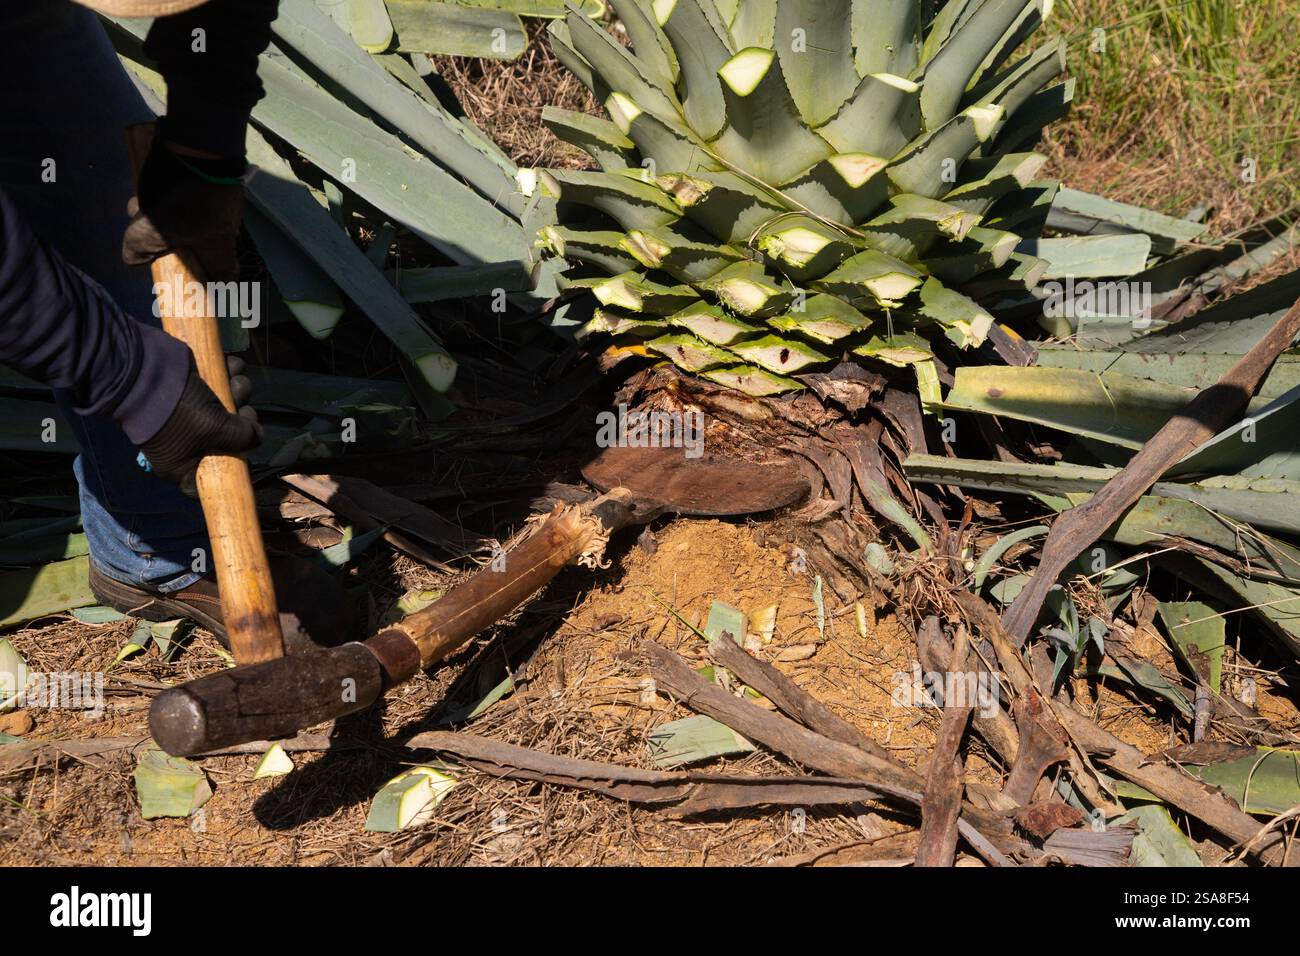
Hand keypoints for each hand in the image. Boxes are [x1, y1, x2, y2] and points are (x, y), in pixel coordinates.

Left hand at [122, 139, 246, 281]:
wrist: (201, 143)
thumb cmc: (184, 197)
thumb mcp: (153, 229)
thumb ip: (139, 247)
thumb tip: (132, 258)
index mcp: (221, 245)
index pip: (225, 274)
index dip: (211, 282)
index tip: (192, 280)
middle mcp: (227, 226)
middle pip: (201, 245)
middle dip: (174, 243)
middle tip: (152, 237)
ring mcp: (222, 201)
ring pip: (191, 217)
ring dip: (167, 215)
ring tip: (141, 206)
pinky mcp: (213, 178)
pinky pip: (191, 193)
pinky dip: (171, 193)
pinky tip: (150, 185)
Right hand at [141, 355, 261, 495]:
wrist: (144, 369)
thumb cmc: (179, 410)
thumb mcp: (217, 430)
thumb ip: (244, 438)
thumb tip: (255, 435)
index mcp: (182, 465)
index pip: (212, 481)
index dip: (233, 470)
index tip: (247, 455)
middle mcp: (186, 442)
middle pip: (228, 438)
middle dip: (242, 419)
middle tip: (243, 410)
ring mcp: (189, 414)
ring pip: (227, 406)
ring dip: (238, 390)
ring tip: (235, 381)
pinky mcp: (192, 388)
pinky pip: (220, 383)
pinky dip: (228, 373)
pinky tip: (231, 365)